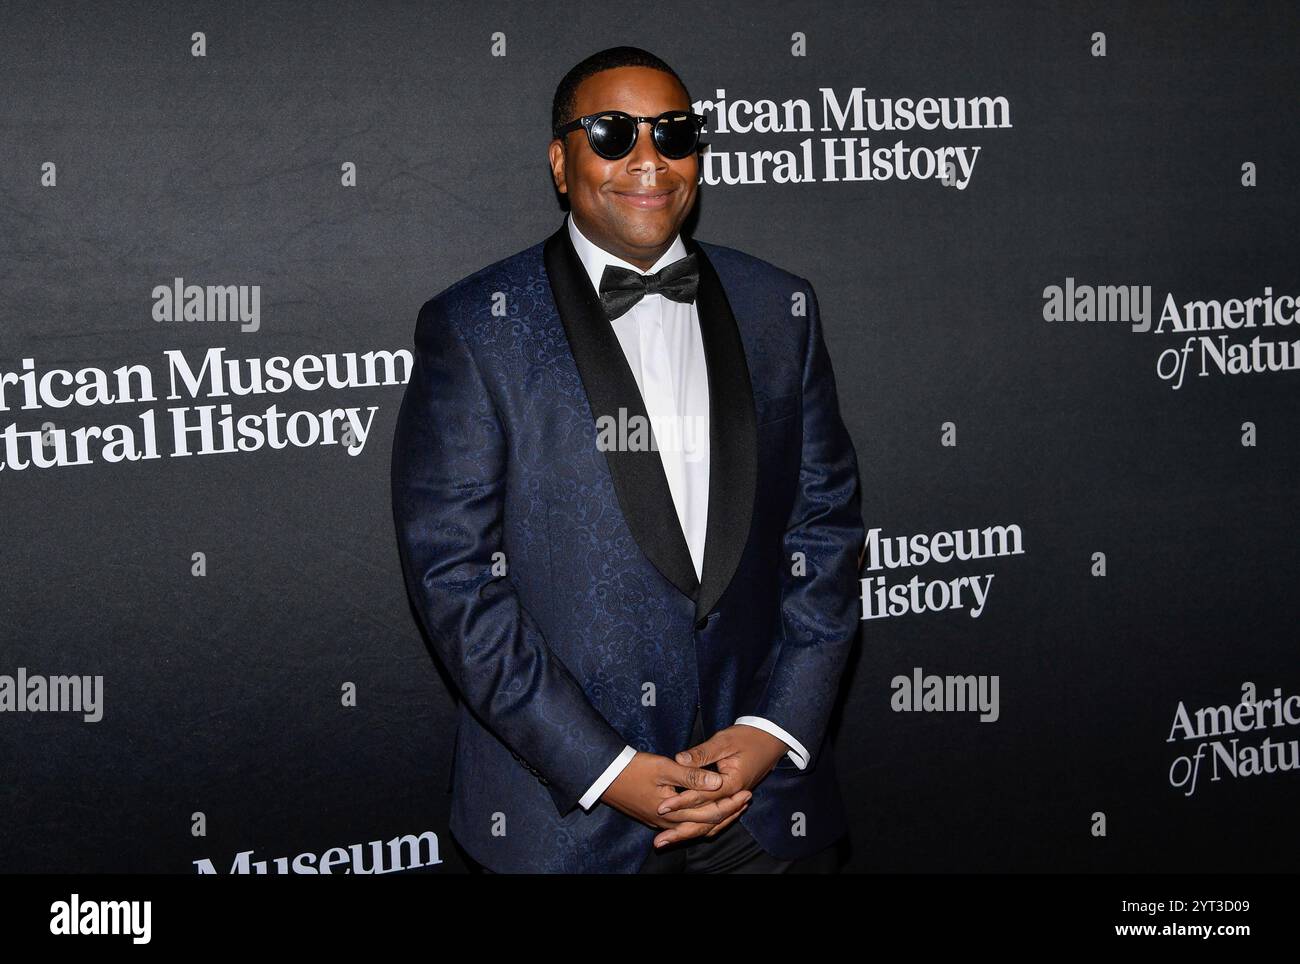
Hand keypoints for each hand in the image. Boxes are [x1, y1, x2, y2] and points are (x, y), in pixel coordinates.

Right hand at [600, 751, 752, 848]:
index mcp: (674, 812)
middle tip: (746, 800)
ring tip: (733, 807)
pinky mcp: (655, 819)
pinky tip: (705, 813)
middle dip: (728, 812)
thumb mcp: (664, 768)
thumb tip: (717, 782)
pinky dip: (699, 820)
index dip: (731, 804)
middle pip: (706, 824)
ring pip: (695, 827)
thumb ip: (692, 776)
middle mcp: (669, 823)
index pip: (711, 813)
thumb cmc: (633, 768)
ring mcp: (661, 823)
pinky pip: (684, 825)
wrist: (603, 776)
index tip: (747, 793)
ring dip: (715, 818)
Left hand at [652, 724, 787, 844]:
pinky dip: (703, 826)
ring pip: (712, 822)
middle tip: (660, 838)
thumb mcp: (724, 741)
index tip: (662, 807)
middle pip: (707, 816)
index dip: (681, 802)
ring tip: (668, 839)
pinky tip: (688, 831)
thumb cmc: (748, 737)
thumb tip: (680, 760)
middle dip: (682, 827)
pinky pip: (718, 819)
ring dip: (690, 831)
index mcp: (733, 783)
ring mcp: (735, 799)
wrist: (771, 740)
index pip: (702, 796)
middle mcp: (735, 796)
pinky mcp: (733, 798)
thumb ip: (702, 753)